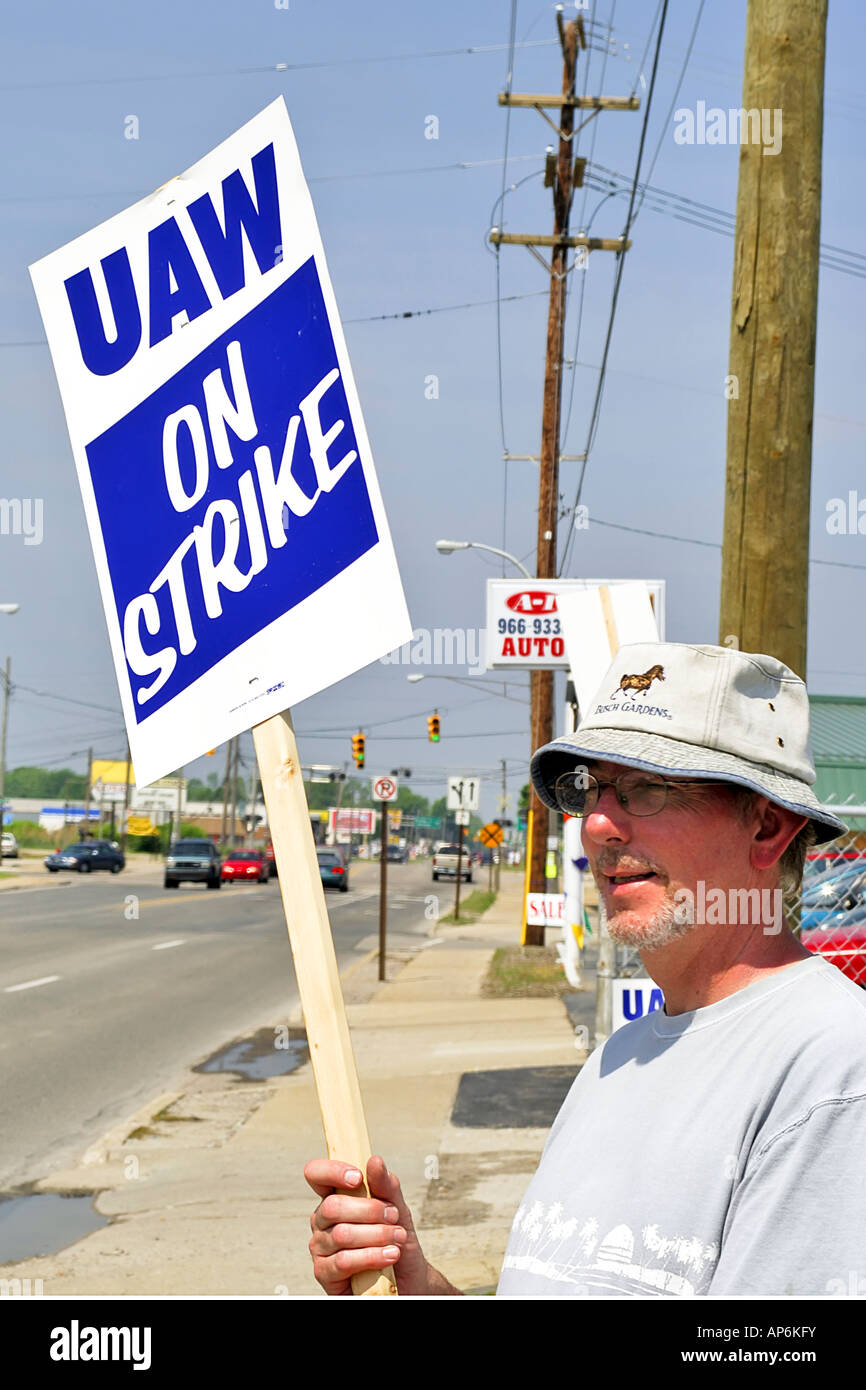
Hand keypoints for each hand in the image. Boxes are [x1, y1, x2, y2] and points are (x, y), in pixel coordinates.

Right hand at [306, 1154, 431, 1295]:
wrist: (409, 1279)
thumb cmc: (398, 1240)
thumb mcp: (398, 1209)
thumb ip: (386, 1186)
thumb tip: (374, 1160)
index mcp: (334, 1197)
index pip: (316, 1174)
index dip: (332, 1171)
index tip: (358, 1178)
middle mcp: (322, 1220)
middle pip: (332, 1206)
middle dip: (369, 1210)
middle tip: (394, 1216)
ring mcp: (320, 1247)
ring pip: (342, 1234)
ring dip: (377, 1235)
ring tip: (399, 1238)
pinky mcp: (324, 1273)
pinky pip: (344, 1261)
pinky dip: (372, 1256)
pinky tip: (390, 1255)